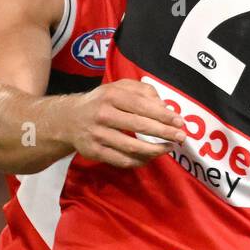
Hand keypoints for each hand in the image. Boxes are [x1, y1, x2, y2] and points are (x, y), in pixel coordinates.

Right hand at [64, 79, 185, 168]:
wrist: (68, 120)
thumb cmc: (100, 102)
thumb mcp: (117, 88)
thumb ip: (142, 91)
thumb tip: (164, 106)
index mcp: (110, 95)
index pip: (141, 105)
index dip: (162, 115)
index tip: (179, 121)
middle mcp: (103, 114)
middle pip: (139, 126)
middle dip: (164, 133)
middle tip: (181, 137)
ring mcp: (98, 135)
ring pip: (132, 147)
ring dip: (155, 150)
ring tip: (169, 148)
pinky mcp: (94, 152)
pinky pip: (122, 161)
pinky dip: (140, 161)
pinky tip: (150, 157)